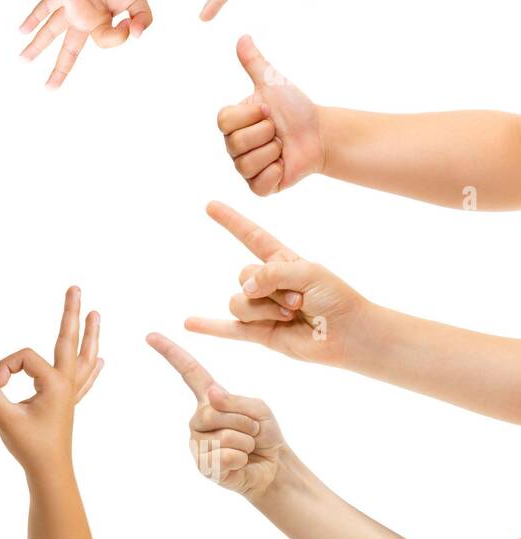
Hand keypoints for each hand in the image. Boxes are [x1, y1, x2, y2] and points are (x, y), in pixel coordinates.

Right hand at [0, 287, 104, 473]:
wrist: (49, 472)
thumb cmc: (28, 446)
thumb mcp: (3, 418)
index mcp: (55, 384)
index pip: (23, 358)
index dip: (4, 368)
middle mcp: (66, 383)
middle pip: (70, 340)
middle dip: (71, 313)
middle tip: (76, 287)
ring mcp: (69, 393)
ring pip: (83, 357)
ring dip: (89, 335)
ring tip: (96, 314)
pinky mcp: (66, 403)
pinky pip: (83, 378)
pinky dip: (92, 367)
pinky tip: (100, 359)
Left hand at [19, 0, 152, 89]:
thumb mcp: (139, 4)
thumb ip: (144, 21)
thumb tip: (137, 35)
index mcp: (98, 24)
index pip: (103, 42)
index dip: (118, 38)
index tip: (129, 24)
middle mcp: (82, 19)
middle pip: (67, 50)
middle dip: (58, 70)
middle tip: (49, 88)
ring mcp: (72, 7)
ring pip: (51, 31)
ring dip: (36, 46)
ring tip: (22, 60)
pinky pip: (47, 5)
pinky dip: (35, 17)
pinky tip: (20, 31)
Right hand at [146, 333, 284, 498]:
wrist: (273, 466)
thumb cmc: (265, 435)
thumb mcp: (259, 409)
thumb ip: (236, 400)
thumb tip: (210, 396)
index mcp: (209, 399)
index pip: (188, 371)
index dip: (170, 352)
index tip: (150, 335)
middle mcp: (198, 418)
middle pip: (213, 411)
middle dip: (244, 422)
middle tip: (252, 433)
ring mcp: (197, 442)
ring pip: (224, 435)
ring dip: (246, 442)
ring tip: (246, 448)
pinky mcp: (203, 465)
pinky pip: (225, 456)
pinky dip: (242, 459)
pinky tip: (240, 463)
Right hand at [184, 202, 369, 365]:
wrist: (349, 333)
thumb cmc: (336, 298)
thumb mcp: (308, 272)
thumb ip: (271, 274)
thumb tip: (243, 291)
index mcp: (281, 261)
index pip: (251, 236)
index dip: (232, 221)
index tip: (210, 206)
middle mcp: (267, 282)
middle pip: (243, 275)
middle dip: (269, 287)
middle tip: (299, 299)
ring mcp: (261, 307)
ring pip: (238, 303)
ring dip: (264, 310)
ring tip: (290, 315)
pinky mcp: (259, 332)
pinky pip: (228, 329)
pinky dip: (208, 327)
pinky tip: (188, 324)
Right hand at [216, 36, 323, 195]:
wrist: (320, 133)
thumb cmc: (296, 108)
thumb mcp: (273, 83)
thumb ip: (254, 62)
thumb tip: (243, 37)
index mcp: (232, 124)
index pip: (224, 122)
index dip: (250, 115)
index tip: (267, 110)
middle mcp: (233, 147)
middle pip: (235, 144)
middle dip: (266, 133)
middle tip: (278, 130)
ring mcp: (245, 168)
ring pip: (247, 164)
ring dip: (273, 152)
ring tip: (282, 146)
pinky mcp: (260, 187)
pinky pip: (259, 183)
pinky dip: (276, 173)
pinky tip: (284, 164)